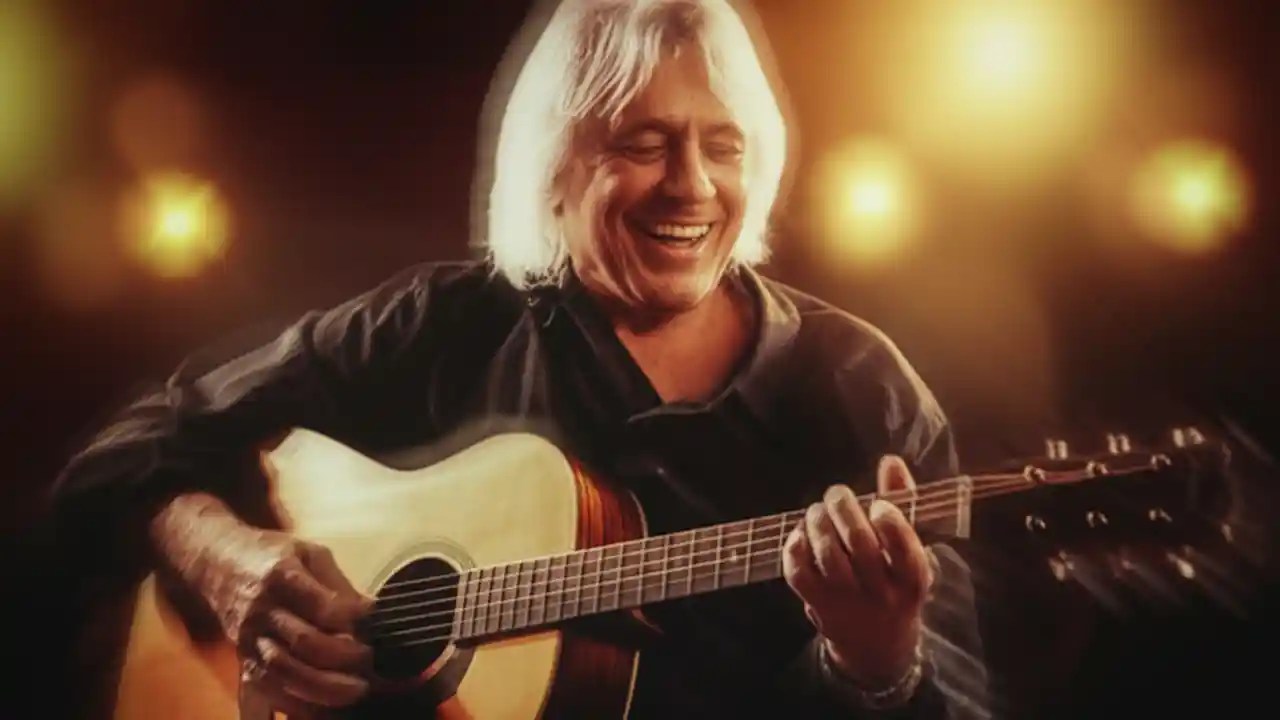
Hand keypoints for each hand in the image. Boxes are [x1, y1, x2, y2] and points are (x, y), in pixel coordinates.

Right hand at [151, 493, 374, 712]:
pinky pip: (264, 691)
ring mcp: (249, 639)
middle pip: (303, 642)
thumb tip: (372, 613)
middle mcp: (261, 610)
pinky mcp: (243, 661)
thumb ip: (339, 583)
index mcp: (281, 576)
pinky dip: (292, 706)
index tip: (375, 621)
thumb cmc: (271, 556)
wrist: (217, 565)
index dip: (351, 617)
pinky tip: (319, 712)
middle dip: (343, 657)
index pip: (320, 604)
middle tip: (370, 661)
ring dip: (323, 688)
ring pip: (283, 672)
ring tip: (355, 691)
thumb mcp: (308, 553)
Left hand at [782, 456, 933, 689]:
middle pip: (861, 545)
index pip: (905, 551)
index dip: (890, 522)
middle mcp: (881, 593)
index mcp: (913, 578)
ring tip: (818, 510)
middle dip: (844, 508)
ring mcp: (847, 601)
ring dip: (818, 522)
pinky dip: (794, 547)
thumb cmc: (893, 580)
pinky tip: (800, 533)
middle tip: (837, 494)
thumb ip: (901, 502)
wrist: (876, 643)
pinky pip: (799, 573)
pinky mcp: (818, 604)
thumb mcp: (908, 549)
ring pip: (828, 556)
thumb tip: (890, 461)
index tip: (878, 504)